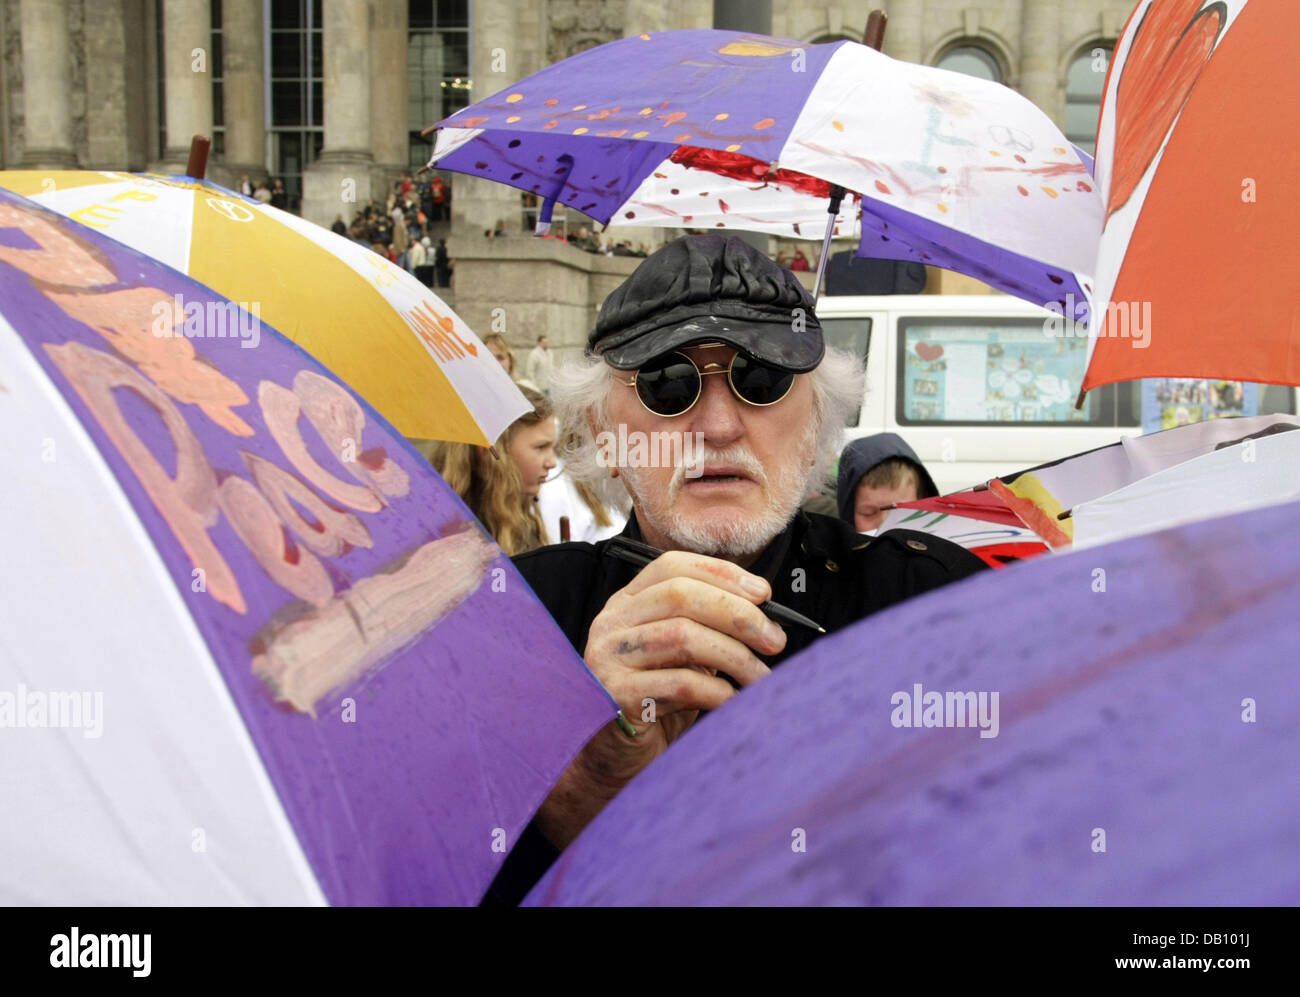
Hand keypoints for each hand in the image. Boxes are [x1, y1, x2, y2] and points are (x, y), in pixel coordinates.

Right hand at [536, 550, 784, 847]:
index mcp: (627, 604)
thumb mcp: (683, 657)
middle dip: (737, 614)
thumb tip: (767, 619)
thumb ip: (709, 629)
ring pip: (682, 636)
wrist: (614, 759)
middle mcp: (611, 623)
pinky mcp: (616, 696)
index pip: (673, 567)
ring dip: (735, 655)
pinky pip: (679, 684)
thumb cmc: (656, 703)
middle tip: (774, 639)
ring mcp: (608, 658)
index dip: (722, 573)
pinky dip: (718, 690)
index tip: (764, 594)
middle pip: (681, 596)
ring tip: (762, 676)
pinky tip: (735, 700)